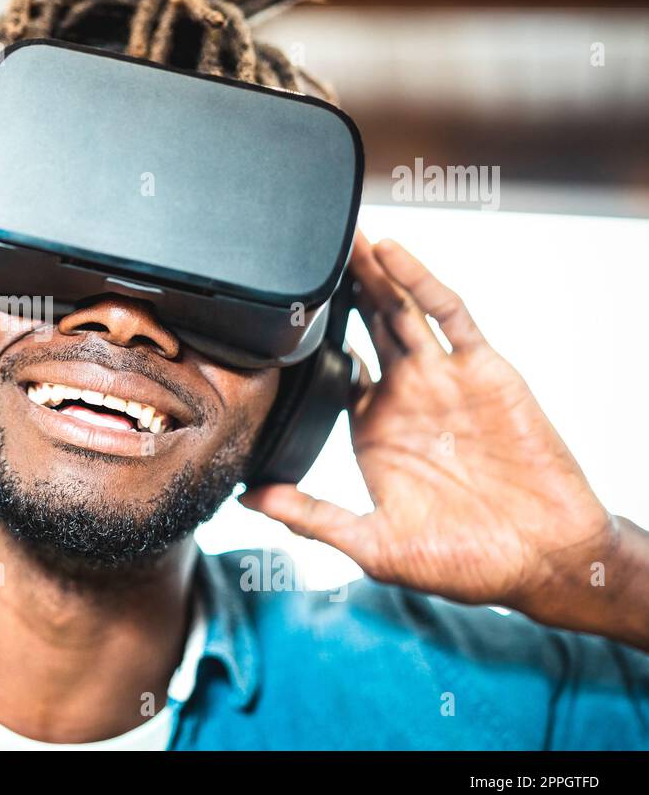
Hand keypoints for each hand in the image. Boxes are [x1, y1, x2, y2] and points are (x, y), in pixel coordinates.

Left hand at [240, 232, 615, 612]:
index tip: (272, 308)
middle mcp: (405, 396)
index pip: (331, 369)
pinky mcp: (483, 370)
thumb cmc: (463, 561)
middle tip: (301, 245)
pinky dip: (419, 281)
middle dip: (337, 288)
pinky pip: (448, 315)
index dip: (305, 339)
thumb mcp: (373, 544)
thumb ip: (311, 516)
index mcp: (373, 429)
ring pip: (399, 310)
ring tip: (340, 234)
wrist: (545, 560)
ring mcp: (443, 379)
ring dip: (372, 272)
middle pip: (363, 325)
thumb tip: (249, 500)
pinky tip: (391, 255)